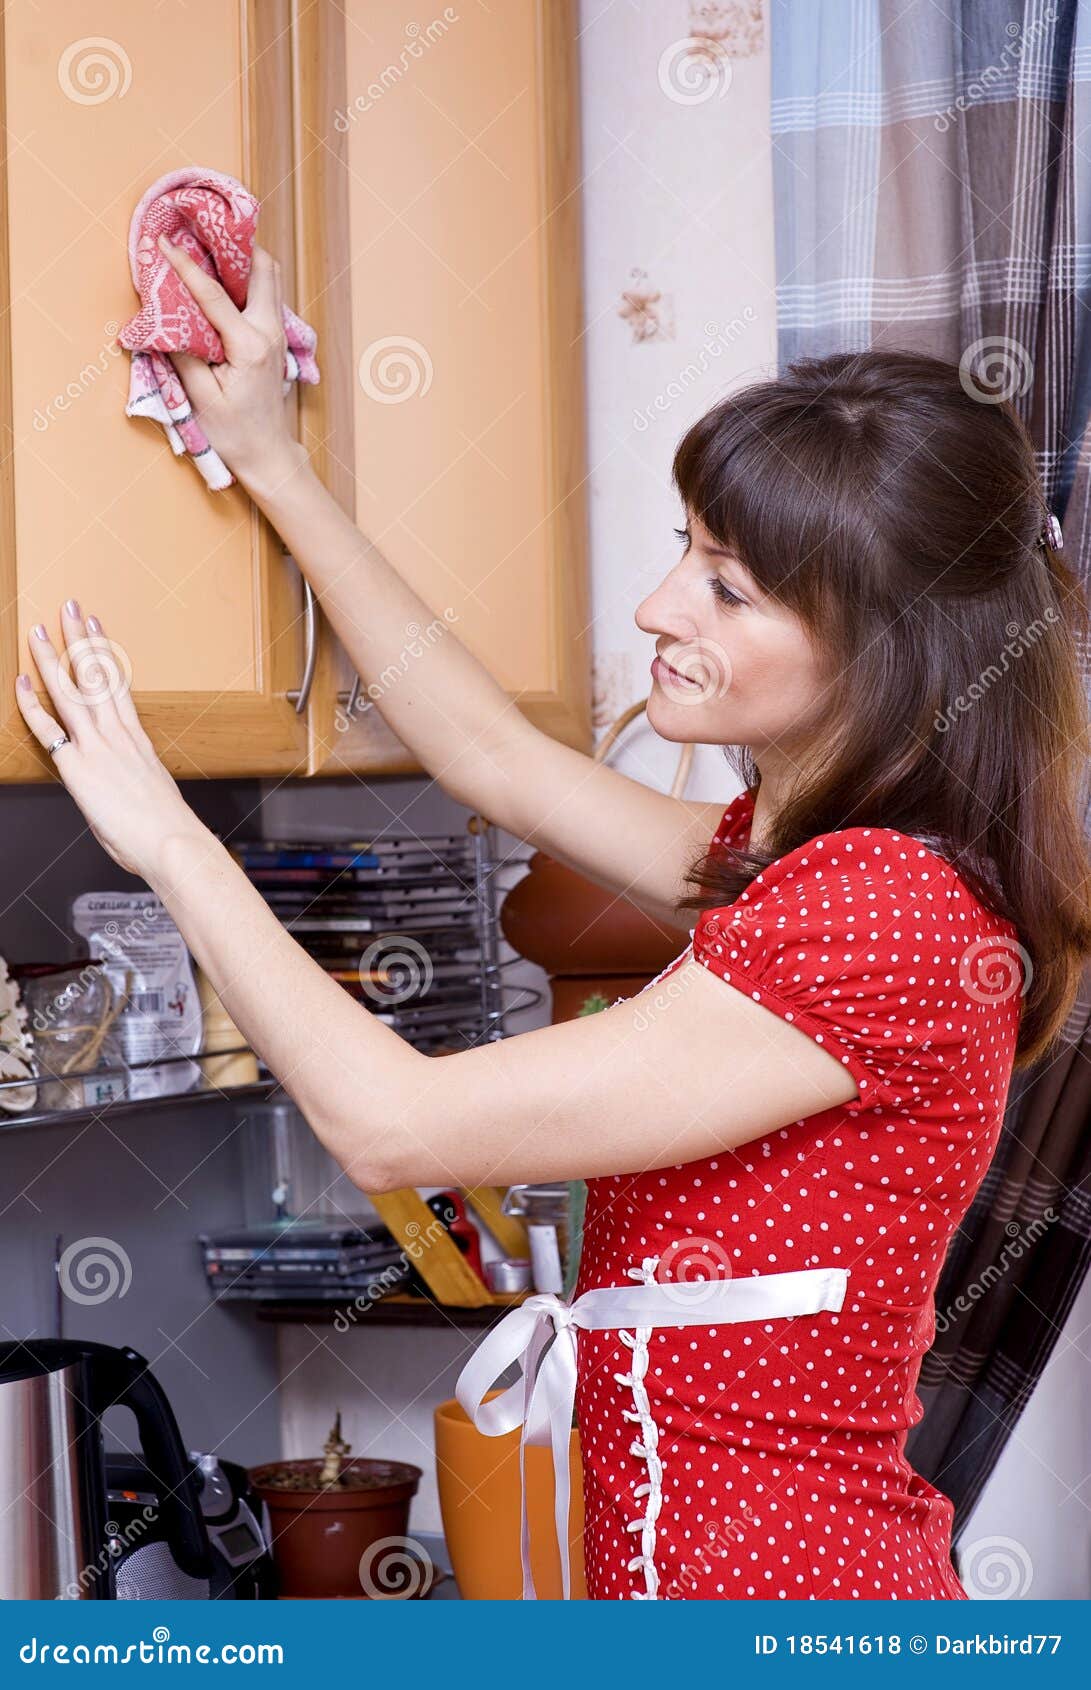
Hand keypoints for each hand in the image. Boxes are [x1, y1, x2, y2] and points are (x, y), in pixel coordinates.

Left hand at [14, 603, 205, 882]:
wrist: (172, 842)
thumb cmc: (166, 830)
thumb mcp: (153, 795)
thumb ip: (134, 781)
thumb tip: (126, 786)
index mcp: (138, 740)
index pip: (117, 685)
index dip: (104, 653)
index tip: (96, 628)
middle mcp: (118, 735)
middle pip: (96, 676)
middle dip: (80, 639)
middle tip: (70, 608)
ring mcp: (98, 747)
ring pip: (72, 692)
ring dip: (53, 659)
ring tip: (41, 631)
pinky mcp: (78, 766)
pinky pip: (49, 729)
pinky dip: (33, 704)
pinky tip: (21, 683)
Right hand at [157, 235, 307, 493]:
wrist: (267, 454)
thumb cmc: (234, 433)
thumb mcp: (201, 397)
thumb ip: (184, 353)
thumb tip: (166, 318)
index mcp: (250, 346)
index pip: (213, 294)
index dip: (185, 265)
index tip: (163, 241)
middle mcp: (270, 333)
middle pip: (261, 268)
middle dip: (231, 242)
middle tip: (200, 227)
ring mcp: (277, 334)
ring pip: (268, 277)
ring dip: (242, 256)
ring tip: (209, 244)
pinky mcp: (273, 338)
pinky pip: (264, 293)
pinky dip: (246, 275)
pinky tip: (221, 274)